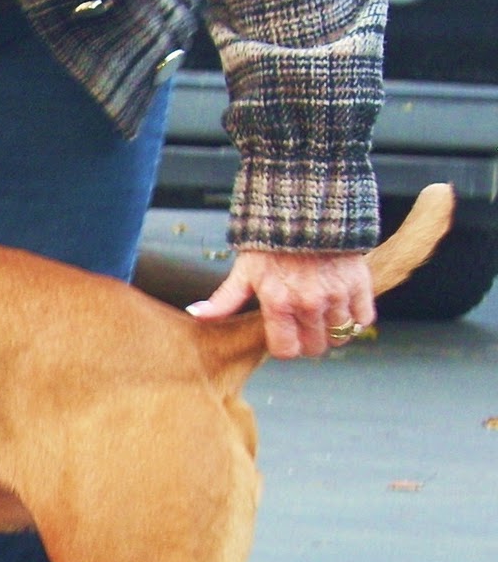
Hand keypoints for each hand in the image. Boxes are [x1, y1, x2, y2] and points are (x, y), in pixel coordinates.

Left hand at [187, 250, 374, 358]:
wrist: (310, 210)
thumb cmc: (273, 242)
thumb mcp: (244, 271)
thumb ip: (224, 300)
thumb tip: (197, 314)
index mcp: (279, 303)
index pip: (286, 351)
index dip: (285, 346)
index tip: (285, 335)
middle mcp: (309, 303)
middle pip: (314, 348)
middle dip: (308, 341)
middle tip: (303, 324)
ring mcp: (337, 295)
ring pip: (339, 337)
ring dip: (331, 331)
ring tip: (322, 314)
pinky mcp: (360, 284)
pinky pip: (363, 320)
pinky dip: (355, 319)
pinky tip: (342, 307)